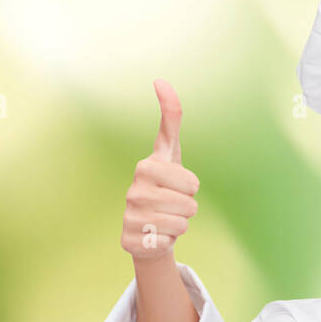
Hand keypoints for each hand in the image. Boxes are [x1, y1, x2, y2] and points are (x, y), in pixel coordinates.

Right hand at [121, 79, 199, 260]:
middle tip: (172, 204)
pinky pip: (168, 242)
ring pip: (182, 223)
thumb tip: (160, 79)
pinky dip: (167, 241)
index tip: (174, 181)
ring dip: (179, 224)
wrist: (146, 225)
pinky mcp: (129, 240)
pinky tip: (155, 234)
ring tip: (164, 218)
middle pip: (191, 204)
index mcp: (147, 166)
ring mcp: (130, 215)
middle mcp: (134, 189)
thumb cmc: (164, 185)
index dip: (190, 185)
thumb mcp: (170, 152)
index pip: (191, 181)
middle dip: (188, 207)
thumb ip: (171, 118)